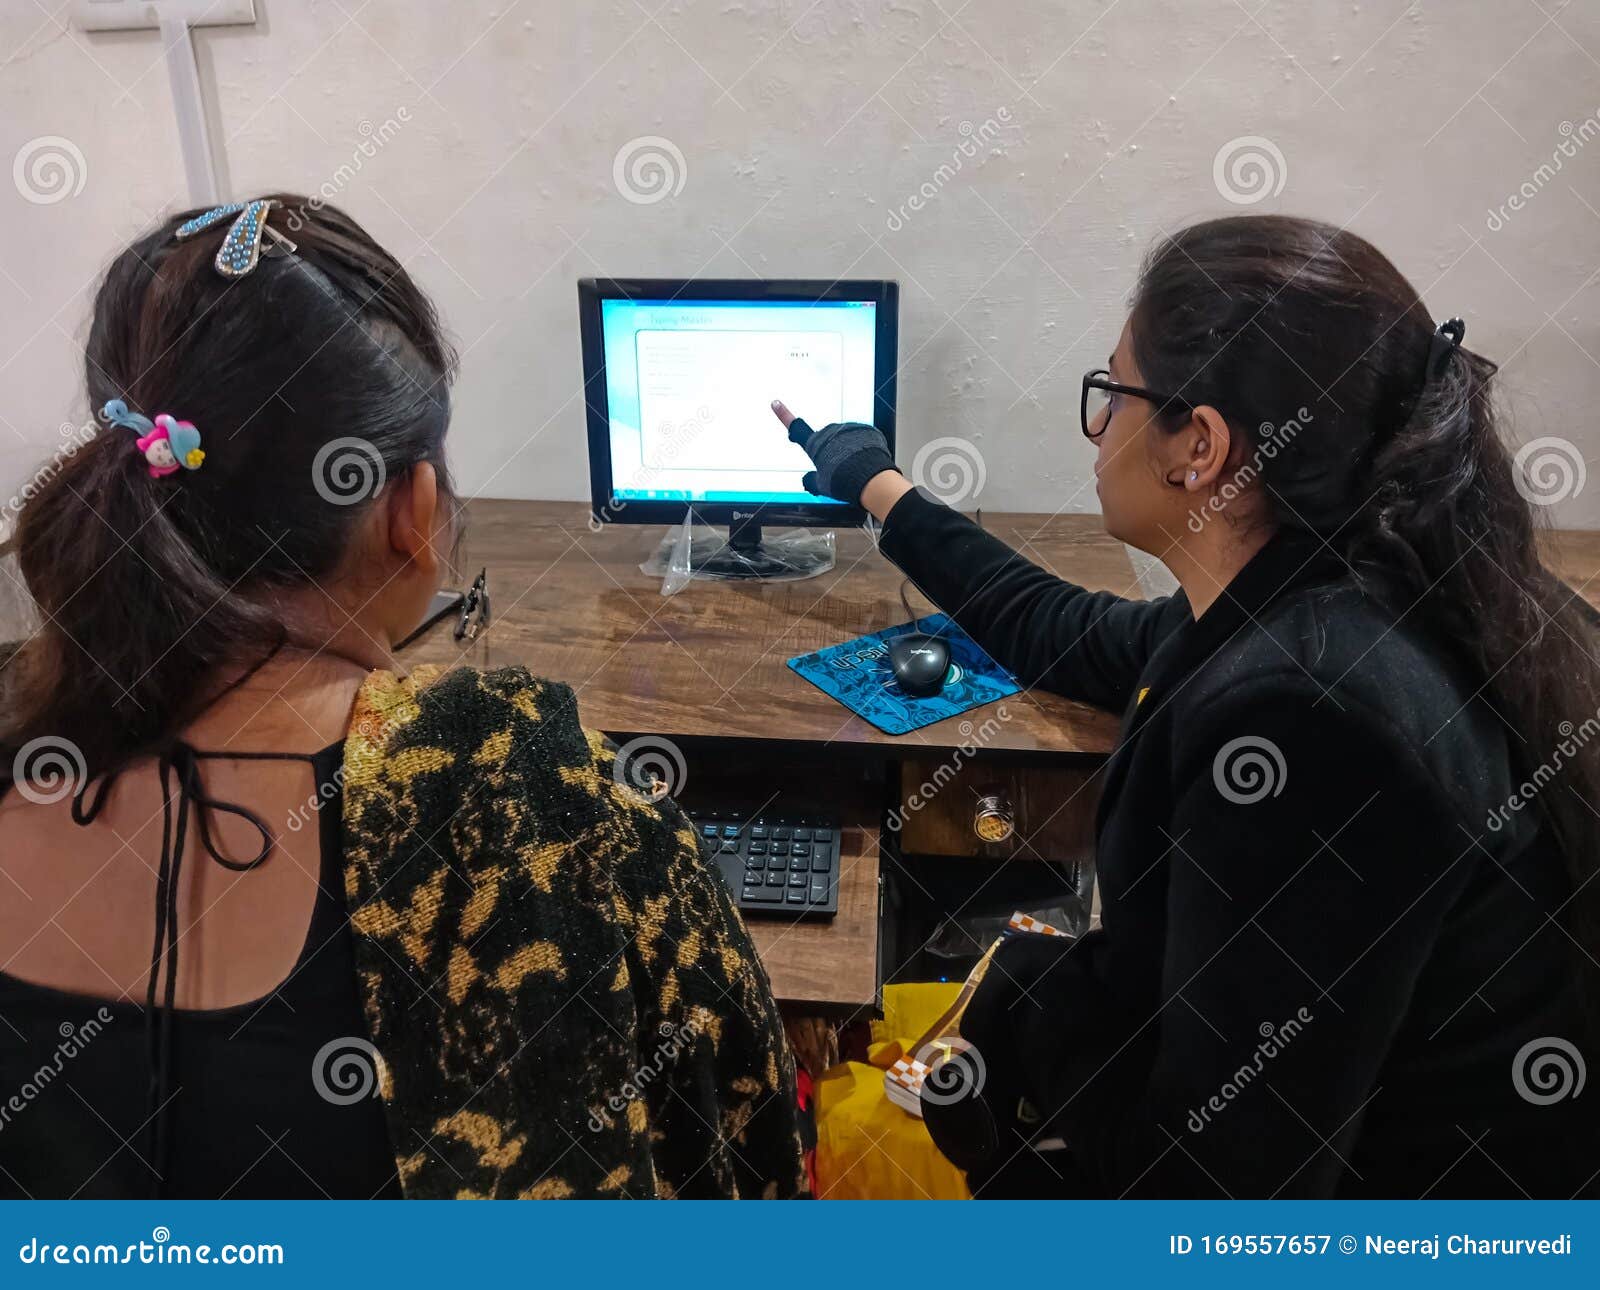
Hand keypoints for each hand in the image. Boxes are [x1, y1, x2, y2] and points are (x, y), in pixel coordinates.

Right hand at [771, 399, 898, 506]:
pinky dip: (862, 447)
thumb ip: (811, 481)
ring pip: (844, 438)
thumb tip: (807, 480)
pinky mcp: (865, 429)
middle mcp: (829, 433)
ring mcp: (848, 429)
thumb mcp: (821, 486)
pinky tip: (865, 460)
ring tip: (855, 467)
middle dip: (830, 450)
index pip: (795, 428)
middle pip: (826, 440)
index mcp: (815, 445)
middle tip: (839, 468)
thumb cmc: (844, 482)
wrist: (871, 479)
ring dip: (848, 449)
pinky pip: (861, 437)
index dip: (784, 415)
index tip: (776, 403)